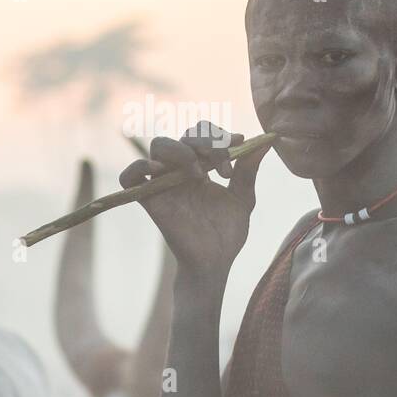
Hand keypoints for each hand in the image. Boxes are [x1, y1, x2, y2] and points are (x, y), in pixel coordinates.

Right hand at [119, 122, 266, 285]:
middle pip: (183, 136)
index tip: (239, 141)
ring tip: (200, 173)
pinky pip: (130, 176)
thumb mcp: (243, 198)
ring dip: (182, 151)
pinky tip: (161, 170)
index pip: (202, 136)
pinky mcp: (150, 200)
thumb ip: (248, 170)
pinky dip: (140, 166)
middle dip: (206, 144)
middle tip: (223, 168)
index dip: (218, 135)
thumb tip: (266, 142)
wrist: (215, 261)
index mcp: (202, 169)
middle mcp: (180, 172)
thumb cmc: (227, 233)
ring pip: (159, 146)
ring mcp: (164, 183)